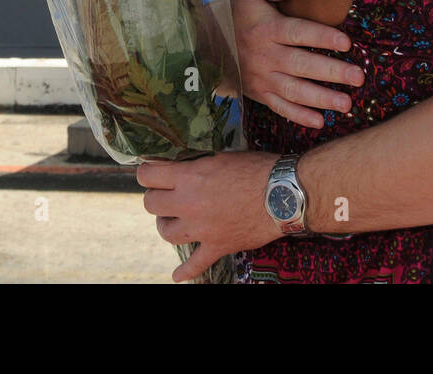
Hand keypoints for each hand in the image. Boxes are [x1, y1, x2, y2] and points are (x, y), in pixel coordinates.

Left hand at [139, 152, 279, 282]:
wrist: (285, 193)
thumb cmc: (259, 168)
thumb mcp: (224, 156)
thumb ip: (199, 164)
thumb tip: (184, 166)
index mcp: (189, 177)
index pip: (148, 175)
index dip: (147, 171)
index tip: (152, 171)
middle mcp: (189, 204)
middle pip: (151, 205)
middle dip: (156, 196)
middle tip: (167, 193)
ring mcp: (201, 229)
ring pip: (166, 232)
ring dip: (167, 224)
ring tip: (175, 219)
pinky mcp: (217, 246)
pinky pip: (195, 264)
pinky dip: (185, 271)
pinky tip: (177, 275)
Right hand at [230, 0, 364, 127]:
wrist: (206, 43)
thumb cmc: (236, 13)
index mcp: (267, 30)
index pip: (298, 33)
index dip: (322, 37)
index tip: (347, 43)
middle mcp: (266, 57)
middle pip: (302, 66)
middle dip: (332, 73)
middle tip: (358, 77)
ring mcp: (262, 78)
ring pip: (295, 91)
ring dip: (322, 99)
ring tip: (347, 104)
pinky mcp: (259, 94)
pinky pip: (280, 108)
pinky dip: (299, 117)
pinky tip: (321, 122)